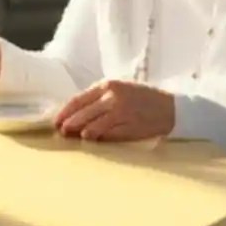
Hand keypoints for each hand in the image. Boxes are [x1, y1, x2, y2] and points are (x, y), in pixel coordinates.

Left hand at [54, 79, 175, 141]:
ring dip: (81, 133)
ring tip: (75, 137)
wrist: (170, 107)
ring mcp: (121, 112)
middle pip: (82, 113)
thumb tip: (74, 112)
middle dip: (69, 124)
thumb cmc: (141, 98)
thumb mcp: (119, 89)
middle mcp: (112, 97)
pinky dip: (98, 138)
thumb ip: (98, 98)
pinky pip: (107, 135)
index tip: (56, 121)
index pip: (78, 99)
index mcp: (107, 85)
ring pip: (92, 125)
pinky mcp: (129, 127)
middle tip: (62, 132)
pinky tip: (92, 140)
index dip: (65, 112)